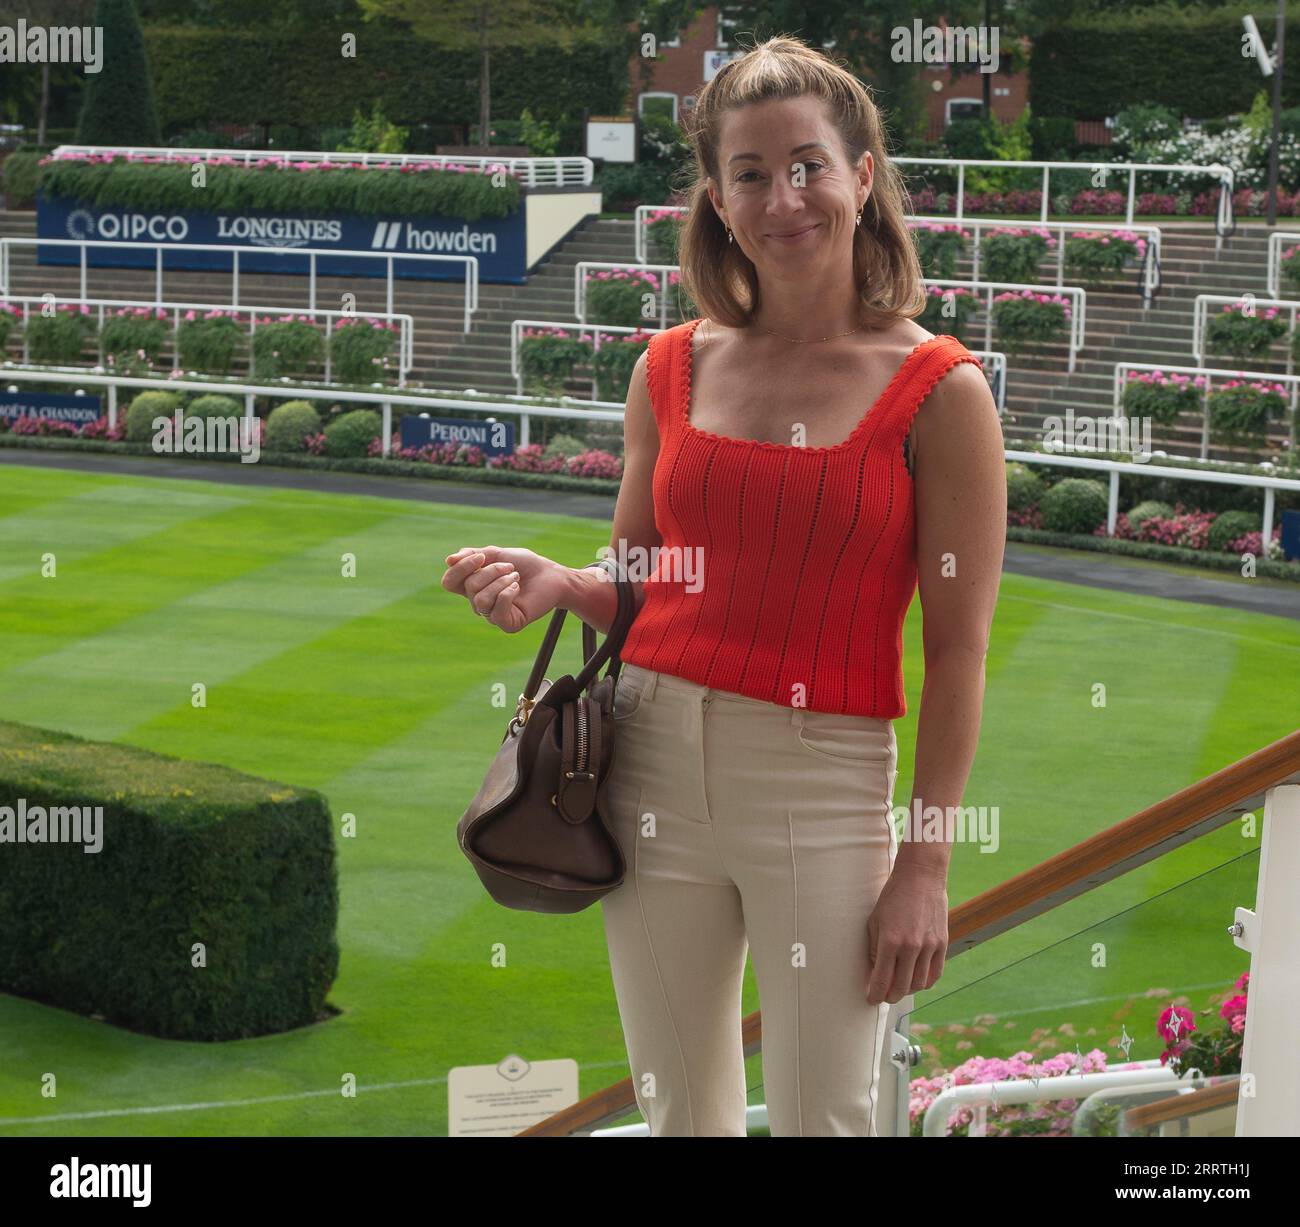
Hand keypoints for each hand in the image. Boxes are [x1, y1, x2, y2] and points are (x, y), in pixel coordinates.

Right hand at [441, 545, 568, 633]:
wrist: (551, 575)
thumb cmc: (525, 565)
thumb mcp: (497, 554)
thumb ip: (473, 556)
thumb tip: (448, 560)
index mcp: (473, 586)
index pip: (450, 582)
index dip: (460, 568)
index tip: (481, 557)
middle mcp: (479, 602)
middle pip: (469, 587)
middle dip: (491, 571)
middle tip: (510, 567)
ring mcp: (492, 614)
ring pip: (480, 600)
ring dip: (501, 582)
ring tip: (515, 577)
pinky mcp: (507, 624)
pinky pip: (496, 612)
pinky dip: (507, 594)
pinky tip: (517, 588)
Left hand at [864, 868, 947, 1005]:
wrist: (920, 878)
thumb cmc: (892, 897)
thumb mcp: (875, 920)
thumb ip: (875, 948)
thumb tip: (875, 971)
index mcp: (890, 941)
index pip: (882, 980)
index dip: (875, 994)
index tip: (871, 999)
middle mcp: (911, 947)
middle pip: (901, 987)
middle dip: (890, 996)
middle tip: (884, 996)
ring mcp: (929, 946)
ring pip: (919, 984)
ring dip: (907, 991)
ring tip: (899, 987)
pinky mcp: (943, 944)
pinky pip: (935, 974)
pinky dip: (925, 982)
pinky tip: (916, 980)